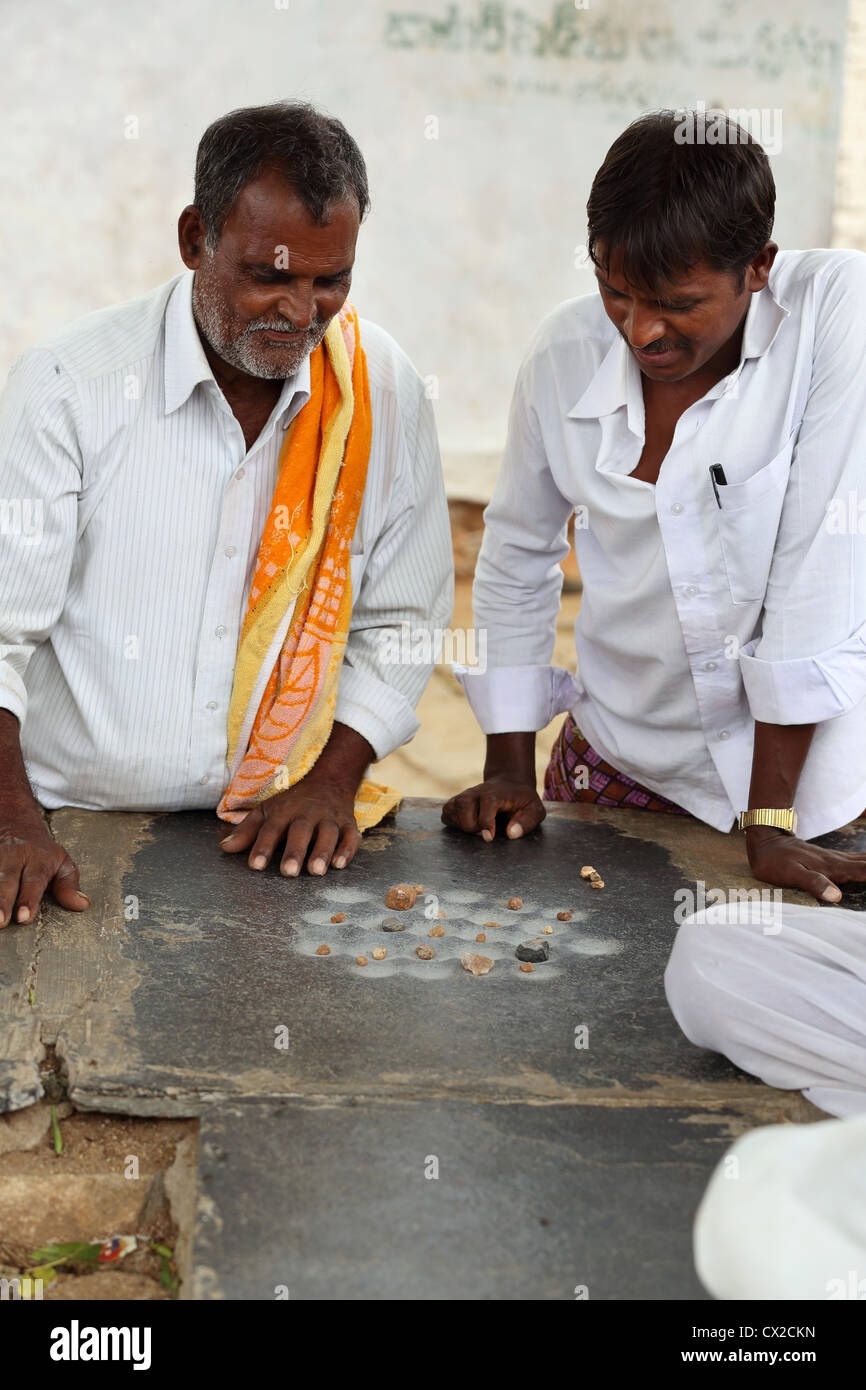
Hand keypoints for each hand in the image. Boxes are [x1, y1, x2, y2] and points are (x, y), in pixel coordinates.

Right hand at [0, 811, 89, 926]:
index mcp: (39, 859)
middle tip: (1, 921)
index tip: (24, 917)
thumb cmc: (44, 854)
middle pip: (7, 880)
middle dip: (3, 901)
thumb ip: (69, 886)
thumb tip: (82, 905)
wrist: (18, 825)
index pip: (34, 881)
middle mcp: (15, 857)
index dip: (29, 899)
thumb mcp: (63, 864)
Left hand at [218, 775, 360, 875]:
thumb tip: (224, 848)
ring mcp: (329, 818)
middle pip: (301, 830)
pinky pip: (351, 836)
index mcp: (284, 810)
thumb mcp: (267, 811)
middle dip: (295, 850)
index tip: (255, 866)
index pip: (271, 828)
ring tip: (315, 872)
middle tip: (288, 872)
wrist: (329, 782)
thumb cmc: (293, 803)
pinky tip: (339, 864)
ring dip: (323, 851)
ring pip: (328, 833)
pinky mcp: (348, 824)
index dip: (263, 846)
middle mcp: (307, 813)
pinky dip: (347, 850)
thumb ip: (247, 831)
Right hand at [441, 775, 545, 840]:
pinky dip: (452, 822)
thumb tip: (511, 834)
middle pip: (463, 809)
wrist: (509, 783)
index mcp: (494, 794)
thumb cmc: (522, 800)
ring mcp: (464, 796)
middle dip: (472, 827)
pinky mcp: (457, 802)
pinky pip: (446, 813)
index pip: (485, 806)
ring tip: (476, 829)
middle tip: (485, 832)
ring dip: (460, 825)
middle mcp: (476, 793)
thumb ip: (527, 822)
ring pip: (451, 810)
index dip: (485, 824)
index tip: (489, 838)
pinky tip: (466, 825)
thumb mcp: (535, 809)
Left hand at [746, 826, 865, 903]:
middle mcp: (838, 863)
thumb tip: (837, 896)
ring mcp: (834, 859)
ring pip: (864, 860)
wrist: (765, 840)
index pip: (865, 872)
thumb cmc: (775, 862)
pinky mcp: (829, 858)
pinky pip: (856, 859)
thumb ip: (814, 883)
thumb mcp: (792, 875)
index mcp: (833, 869)